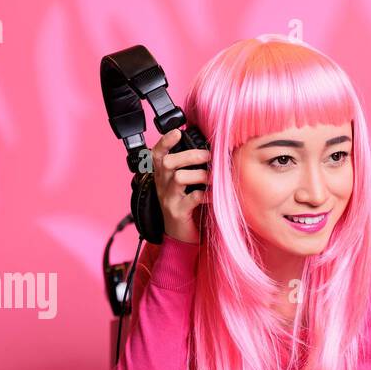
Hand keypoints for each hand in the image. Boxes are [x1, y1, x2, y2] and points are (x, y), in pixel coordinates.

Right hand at [151, 129, 211, 243]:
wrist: (180, 237)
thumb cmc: (187, 208)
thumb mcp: (185, 186)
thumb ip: (190, 170)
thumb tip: (210, 152)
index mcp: (163, 177)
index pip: (157, 154)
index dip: (165, 141)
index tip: (177, 132)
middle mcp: (162, 186)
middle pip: (169, 162)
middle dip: (190, 156)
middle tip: (209, 156)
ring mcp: (169, 199)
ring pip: (179, 178)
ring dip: (199, 175)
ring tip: (212, 178)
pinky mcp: (178, 212)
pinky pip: (192, 199)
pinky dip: (205, 194)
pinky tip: (213, 195)